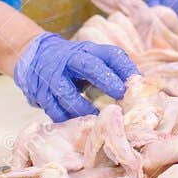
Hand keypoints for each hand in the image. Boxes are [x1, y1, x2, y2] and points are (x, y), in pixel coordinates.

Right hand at [13, 32, 137, 121]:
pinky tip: (78, 126)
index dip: (125, 67)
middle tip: (120, 95)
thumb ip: (112, 72)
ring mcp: (53, 76)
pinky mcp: (40, 93)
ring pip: (67, 93)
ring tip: (98, 120)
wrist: (35, 57)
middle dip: (106, 80)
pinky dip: (66, 119)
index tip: (137, 81)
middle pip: (89, 66)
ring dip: (84, 109)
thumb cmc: (74, 63)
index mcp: (89, 51)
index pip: (111, 55)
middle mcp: (71, 60)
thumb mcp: (92, 60)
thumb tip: (141, 89)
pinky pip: (54, 109)